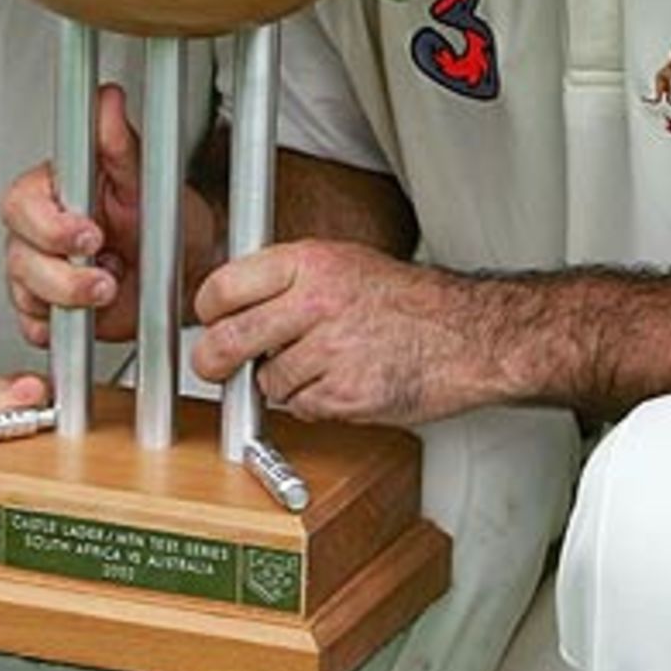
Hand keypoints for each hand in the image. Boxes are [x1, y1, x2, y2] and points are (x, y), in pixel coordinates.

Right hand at [2, 83, 224, 347]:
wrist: (185, 270)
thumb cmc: (165, 220)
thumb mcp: (146, 179)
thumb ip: (119, 144)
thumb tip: (107, 100)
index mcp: (53, 192)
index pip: (23, 205)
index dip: (51, 226)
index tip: (89, 234)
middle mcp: (38, 231)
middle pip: (19, 256)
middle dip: (63, 274)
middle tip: (105, 273)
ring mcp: (40, 272)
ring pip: (26, 294)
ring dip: (70, 300)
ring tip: (110, 289)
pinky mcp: (49, 311)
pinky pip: (36, 326)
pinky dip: (64, 326)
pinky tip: (92, 312)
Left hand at [192, 240, 495, 425]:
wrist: (463, 334)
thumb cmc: (404, 299)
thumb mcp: (340, 261)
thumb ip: (287, 278)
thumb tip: (233, 300)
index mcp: (309, 263)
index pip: (225, 286)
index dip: (206, 309)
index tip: (207, 320)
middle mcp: (315, 303)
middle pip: (229, 339)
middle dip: (213, 360)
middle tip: (213, 365)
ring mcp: (330, 351)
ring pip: (267, 381)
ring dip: (280, 383)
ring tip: (315, 365)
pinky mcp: (344, 395)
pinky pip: (300, 408)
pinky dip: (311, 404)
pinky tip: (337, 382)